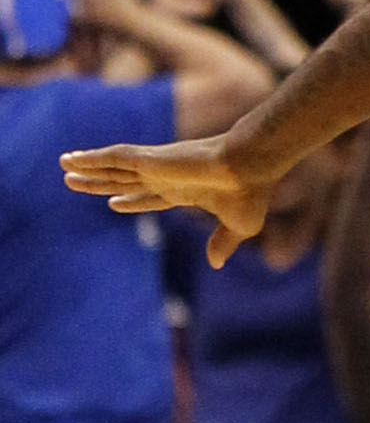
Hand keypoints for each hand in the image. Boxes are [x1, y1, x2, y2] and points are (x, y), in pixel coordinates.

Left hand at [58, 132, 268, 266]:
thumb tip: (216, 264)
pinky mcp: (149, 159)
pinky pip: (113, 158)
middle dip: (100, 184)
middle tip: (75, 183)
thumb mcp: (239, 226)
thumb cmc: (251, 192)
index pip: (150, 196)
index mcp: (185, 192)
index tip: (113, 204)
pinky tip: (73, 159)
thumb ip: (224, 243)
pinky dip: (91, 158)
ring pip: (113, 170)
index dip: (131, 202)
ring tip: (64, 166)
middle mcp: (167, 178)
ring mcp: (156, 167)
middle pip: (125, 182)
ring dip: (88, 170)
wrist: (251, 166)